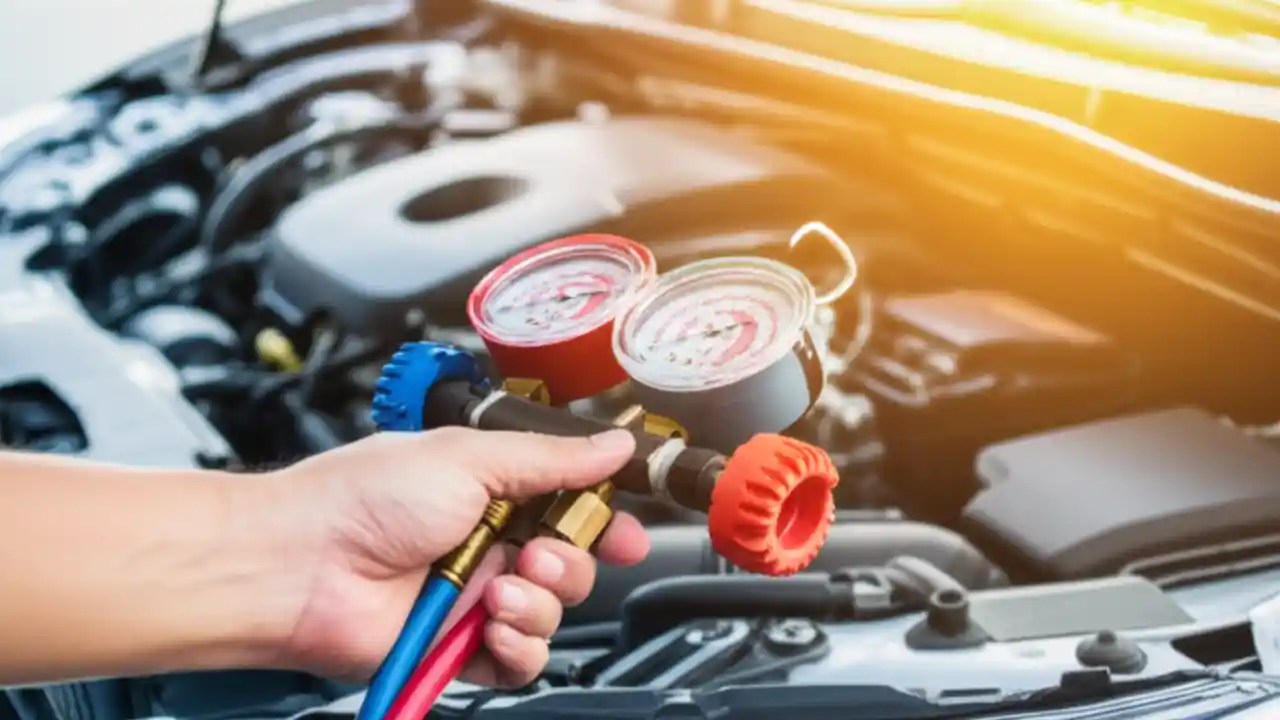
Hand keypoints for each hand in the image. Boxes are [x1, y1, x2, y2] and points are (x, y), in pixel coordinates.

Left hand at [259, 427, 648, 685]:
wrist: (299, 563)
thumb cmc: (361, 498)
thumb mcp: (468, 457)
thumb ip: (551, 458)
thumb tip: (612, 444)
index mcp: (492, 490)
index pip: (570, 507)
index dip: (604, 523)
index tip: (626, 534)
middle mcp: (487, 544)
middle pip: (572, 565)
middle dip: (570, 562)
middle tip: (536, 554)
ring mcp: (474, 599)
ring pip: (552, 615)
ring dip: (539, 604)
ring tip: (499, 590)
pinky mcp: (459, 648)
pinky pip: (520, 661)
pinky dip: (519, 647)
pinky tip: (493, 627)